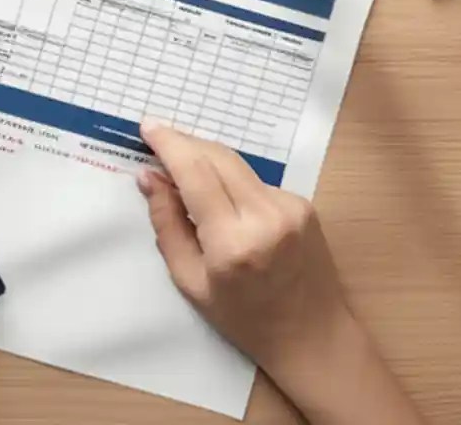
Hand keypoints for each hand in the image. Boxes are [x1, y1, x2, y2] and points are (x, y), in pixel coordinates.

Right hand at [138, 122, 423, 424]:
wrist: (312, 334)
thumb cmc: (244, 318)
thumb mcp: (191, 281)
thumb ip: (167, 225)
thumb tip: (149, 177)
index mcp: (232, 242)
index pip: (196, 174)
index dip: (170, 144)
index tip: (149, 127)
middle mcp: (265, 216)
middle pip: (218, 157)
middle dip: (186, 143)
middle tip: (158, 139)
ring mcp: (290, 207)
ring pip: (238, 166)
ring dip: (208, 161)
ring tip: (184, 171)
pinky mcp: (304, 204)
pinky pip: (256, 182)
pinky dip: (234, 183)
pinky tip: (226, 204)